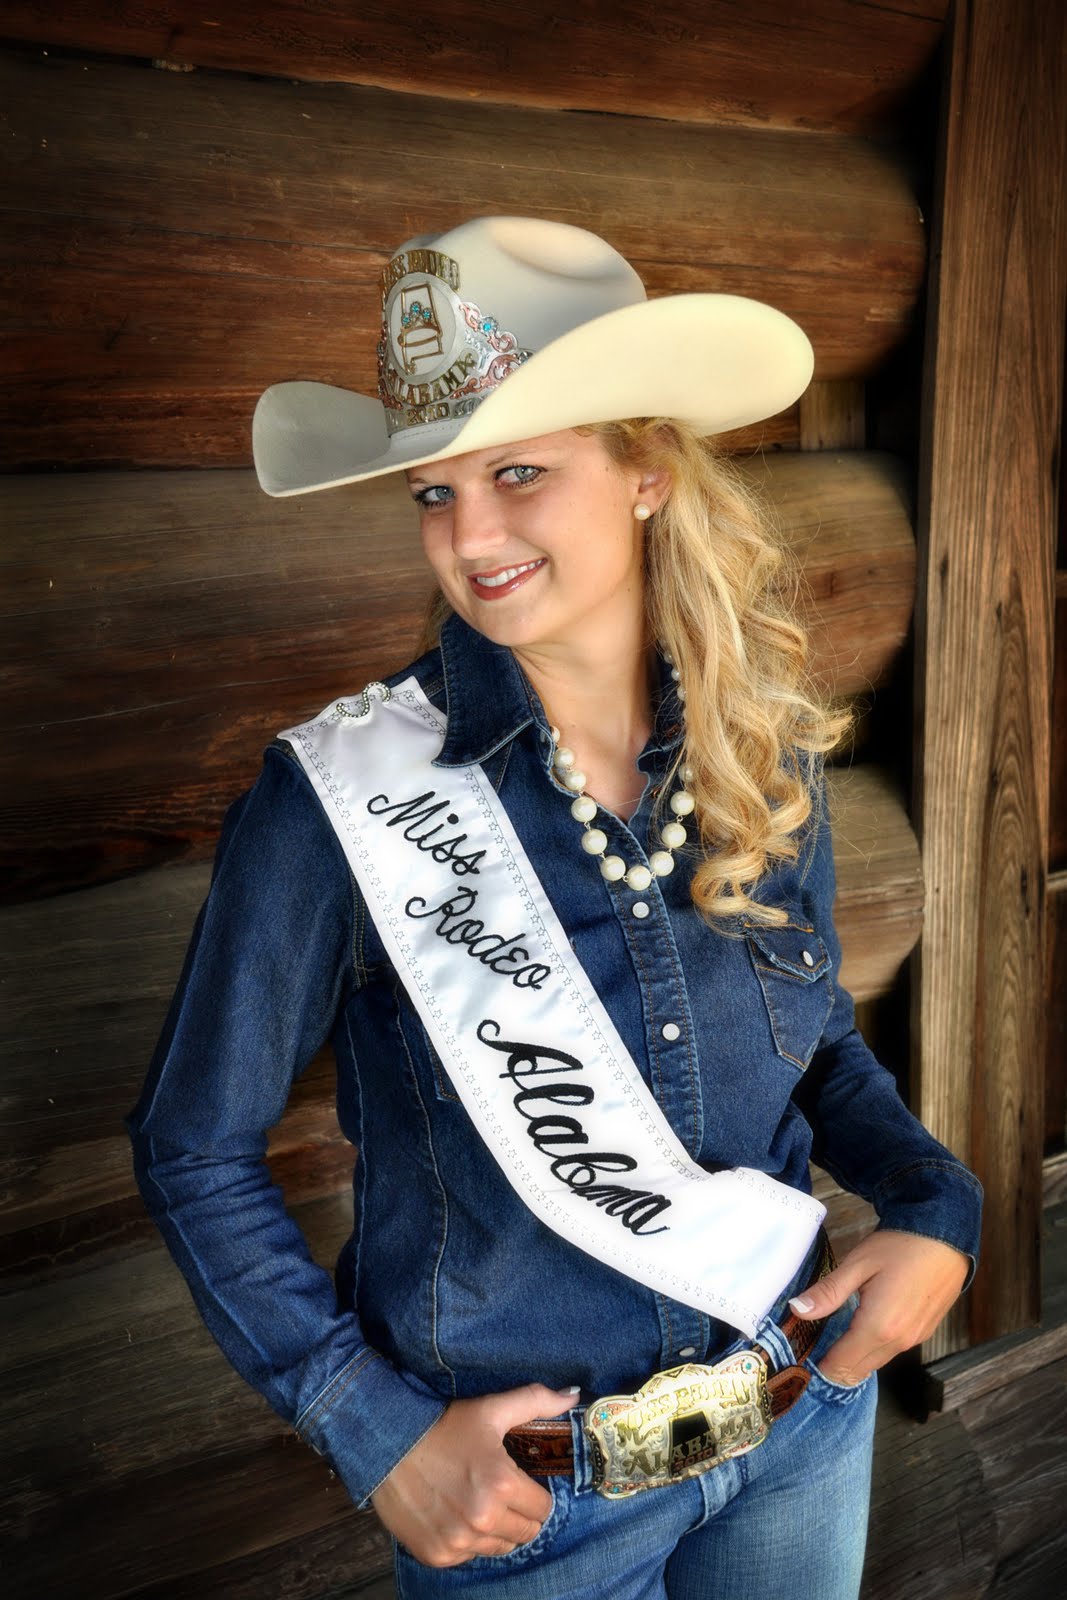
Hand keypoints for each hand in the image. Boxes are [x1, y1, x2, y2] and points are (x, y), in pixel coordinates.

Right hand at [371, 1382, 575, 1567]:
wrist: (388, 1443)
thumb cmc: (444, 1425)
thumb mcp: (490, 1409)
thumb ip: (535, 1401)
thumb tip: (572, 1395)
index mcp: (502, 1484)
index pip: (543, 1508)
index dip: (534, 1493)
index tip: (520, 1482)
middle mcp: (483, 1519)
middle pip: (526, 1533)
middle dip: (520, 1513)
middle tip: (501, 1492)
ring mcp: (459, 1541)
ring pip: (500, 1548)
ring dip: (496, 1529)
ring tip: (478, 1502)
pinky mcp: (437, 1554)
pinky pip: (469, 1556)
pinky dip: (467, 1540)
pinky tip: (455, 1514)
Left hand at [788, 1230, 969, 1385]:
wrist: (947, 1237)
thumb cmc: (900, 1246)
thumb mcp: (858, 1264)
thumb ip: (828, 1292)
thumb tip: (797, 1310)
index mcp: (878, 1328)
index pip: (841, 1366)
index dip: (818, 1364)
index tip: (800, 1354)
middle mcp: (898, 1342)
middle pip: (858, 1371)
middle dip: (833, 1365)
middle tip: (811, 1345)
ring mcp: (914, 1340)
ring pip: (875, 1362)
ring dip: (853, 1357)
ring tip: (832, 1336)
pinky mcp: (924, 1333)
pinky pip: (891, 1351)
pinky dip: (872, 1348)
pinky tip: (861, 1327)